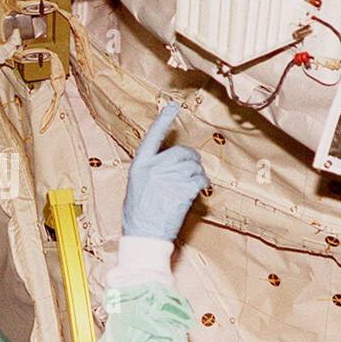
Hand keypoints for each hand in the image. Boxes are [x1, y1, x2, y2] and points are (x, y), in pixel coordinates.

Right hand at [122, 102, 208, 241]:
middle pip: (180, 153)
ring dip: (197, 174)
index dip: (163, 121)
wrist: (144, 235)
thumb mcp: (137, 187)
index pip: (152, 137)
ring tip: (192, 186)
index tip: (173, 106)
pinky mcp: (183, 189)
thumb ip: (150, 172)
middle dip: (191, 160)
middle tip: (193, 171)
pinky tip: (200, 191)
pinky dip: (203, 184)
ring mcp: (169, 178)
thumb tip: (166, 165)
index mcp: (140, 166)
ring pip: (193, 166)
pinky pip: (200, 179)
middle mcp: (154, 168)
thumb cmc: (139, 216)